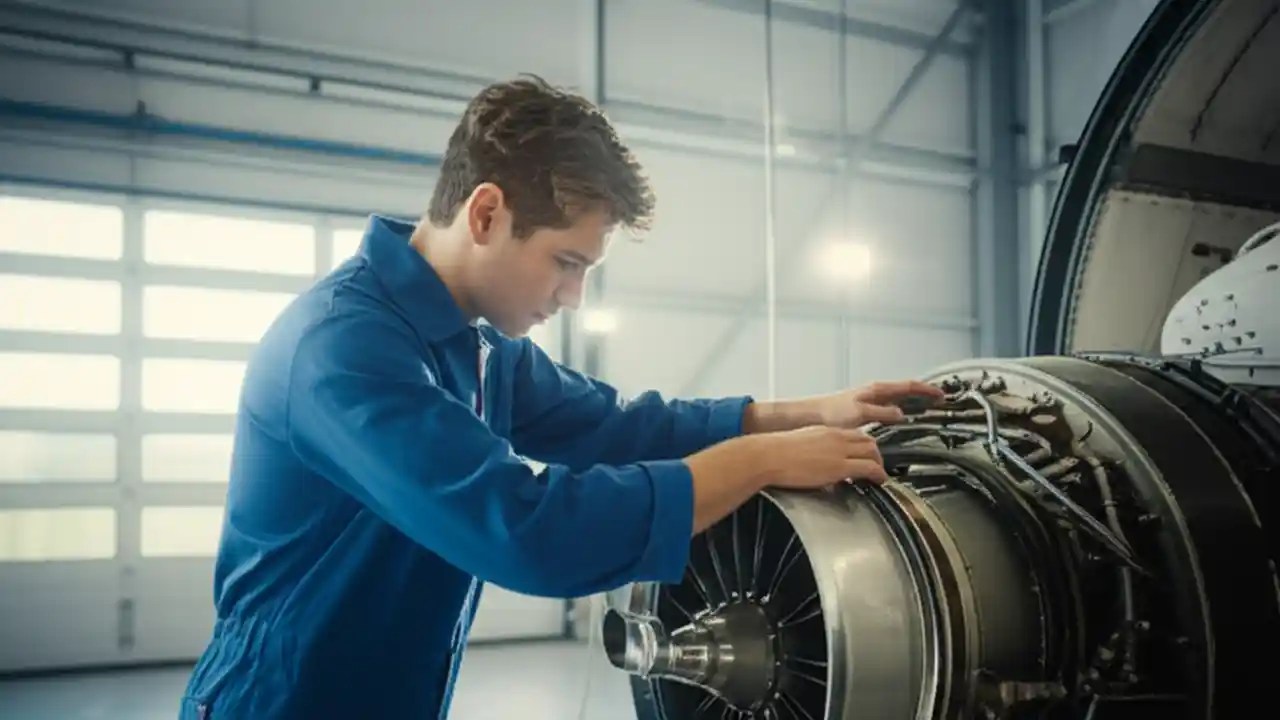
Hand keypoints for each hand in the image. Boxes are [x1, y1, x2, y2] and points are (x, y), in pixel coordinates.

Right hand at [756, 426, 888, 487]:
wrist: (768, 456)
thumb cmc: (776, 453)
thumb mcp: (800, 445)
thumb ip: (815, 451)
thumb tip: (819, 464)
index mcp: (826, 431)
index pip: (855, 434)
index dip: (865, 445)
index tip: (866, 454)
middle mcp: (836, 437)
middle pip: (868, 440)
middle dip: (876, 453)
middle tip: (876, 465)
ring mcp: (839, 451)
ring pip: (872, 451)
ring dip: (879, 463)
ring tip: (879, 475)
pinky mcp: (839, 466)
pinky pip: (868, 468)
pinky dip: (878, 474)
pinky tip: (879, 480)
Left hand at [813, 379, 944, 427]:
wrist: (814, 415)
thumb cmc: (832, 412)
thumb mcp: (860, 414)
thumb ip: (881, 413)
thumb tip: (901, 414)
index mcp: (877, 390)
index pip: (908, 386)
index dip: (926, 390)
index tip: (941, 395)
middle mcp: (875, 391)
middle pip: (906, 389)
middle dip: (924, 393)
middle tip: (940, 400)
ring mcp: (871, 398)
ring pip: (899, 396)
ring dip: (914, 400)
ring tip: (927, 407)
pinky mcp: (866, 407)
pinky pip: (890, 404)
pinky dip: (901, 407)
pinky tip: (901, 415)